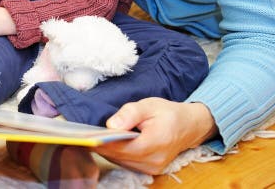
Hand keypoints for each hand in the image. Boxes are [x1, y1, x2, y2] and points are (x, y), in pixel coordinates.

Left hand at [92, 98, 217, 174]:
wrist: (189, 126)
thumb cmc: (169, 113)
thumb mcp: (149, 105)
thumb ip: (129, 113)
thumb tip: (110, 125)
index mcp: (154, 143)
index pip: (121, 147)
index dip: (102, 141)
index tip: (86, 134)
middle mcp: (153, 161)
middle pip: (118, 156)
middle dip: (101, 145)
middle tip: (85, 134)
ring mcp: (152, 168)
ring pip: (120, 162)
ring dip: (107, 150)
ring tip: (94, 137)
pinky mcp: (150, 170)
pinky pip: (127, 163)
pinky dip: (116, 154)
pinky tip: (108, 143)